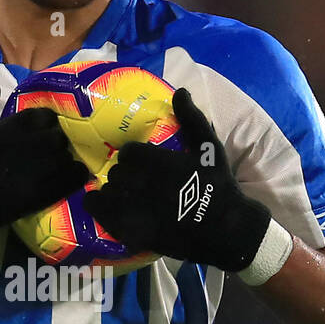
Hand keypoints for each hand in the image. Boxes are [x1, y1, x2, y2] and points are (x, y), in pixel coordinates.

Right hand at [0, 81, 88, 247]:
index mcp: (9, 128)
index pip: (42, 116)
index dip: (45, 120)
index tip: (43, 125)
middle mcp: (28, 148)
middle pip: (57, 136)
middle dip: (56, 138)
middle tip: (52, 145)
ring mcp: (35, 175)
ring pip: (65, 158)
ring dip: (65, 157)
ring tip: (61, 161)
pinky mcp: (37, 199)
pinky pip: (67, 184)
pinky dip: (75, 177)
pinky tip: (78, 175)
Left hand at [82, 88, 273, 271]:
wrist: (225, 229)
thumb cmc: (218, 186)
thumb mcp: (210, 149)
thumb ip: (192, 120)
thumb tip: (180, 91)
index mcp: (159, 163)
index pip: (129, 153)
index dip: (133, 156)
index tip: (140, 162)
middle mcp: (143, 185)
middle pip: (118, 172)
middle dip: (124, 174)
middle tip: (135, 180)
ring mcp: (136, 210)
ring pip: (108, 192)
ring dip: (113, 191)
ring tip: (123, 195)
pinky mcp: (132, 231)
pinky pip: (102, 215)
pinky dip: (99, 208)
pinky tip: (105, 207)